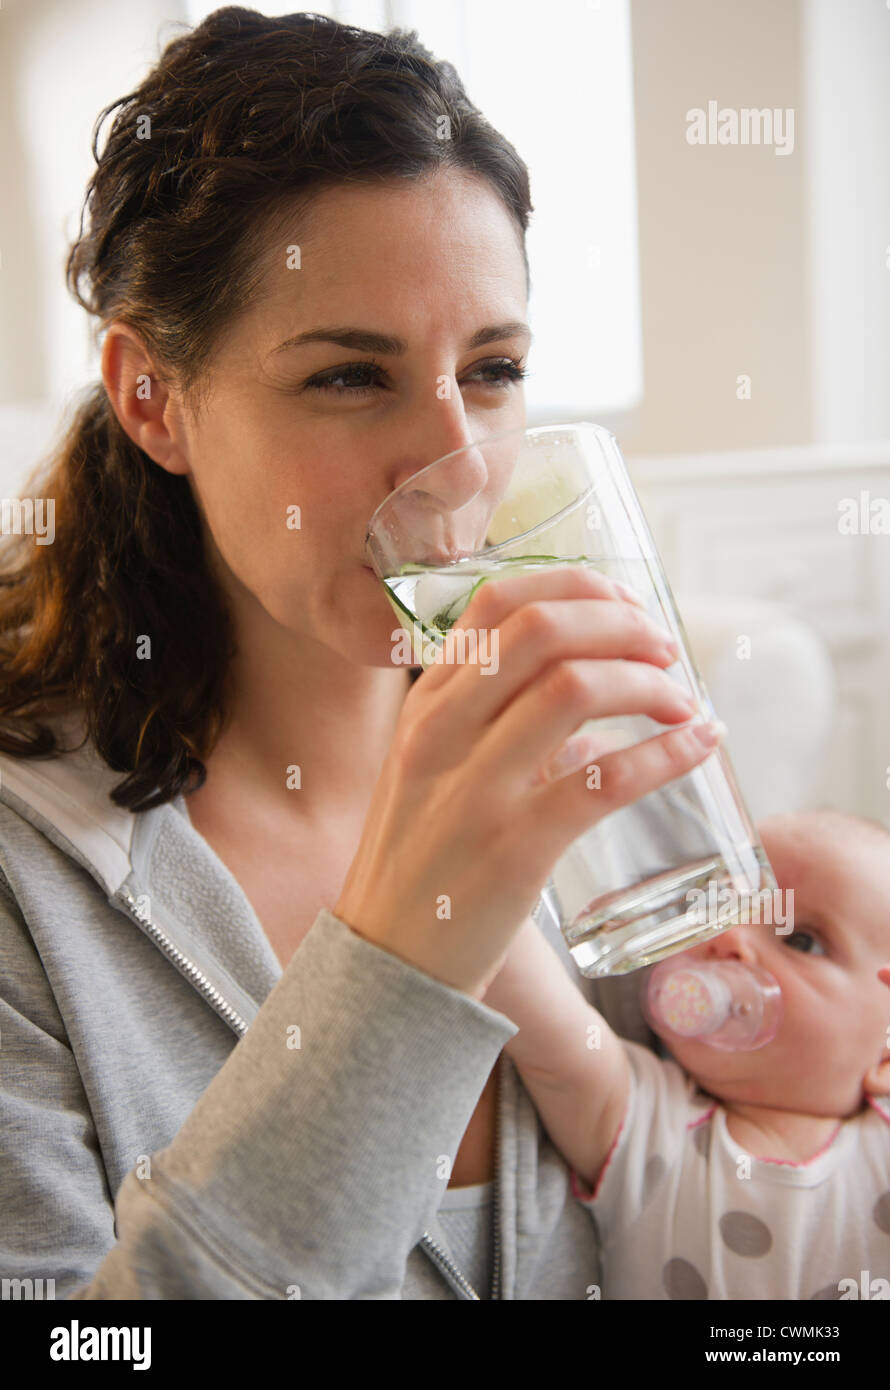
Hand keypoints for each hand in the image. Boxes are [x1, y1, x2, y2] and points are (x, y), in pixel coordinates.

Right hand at [334, 564, 717, 998]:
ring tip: (682, 703)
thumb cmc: (420, 865)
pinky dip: (665, 755)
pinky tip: (696, 747)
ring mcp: (474, 790)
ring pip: (574, 690)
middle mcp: (442, 734)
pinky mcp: (513, 850)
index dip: (575, 586)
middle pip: (541, 630)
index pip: (497, 602)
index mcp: (425, 707)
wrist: (388, 961)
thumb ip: (503, 737)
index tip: (624, 603)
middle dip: (622, 624)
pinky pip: (604, 782)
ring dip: (649, 684)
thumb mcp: (436, 778)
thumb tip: (599, 728)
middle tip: (666, 648)